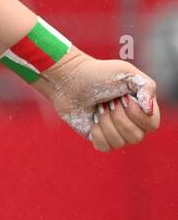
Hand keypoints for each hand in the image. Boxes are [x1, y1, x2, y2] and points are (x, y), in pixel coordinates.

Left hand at [33, 48, 161, 150]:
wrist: (68, 79)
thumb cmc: (98, 73)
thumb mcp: (126, 72)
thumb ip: (147, 87)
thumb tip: (148, 110)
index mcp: (141, 108)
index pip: (151, 125)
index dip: (136, 114)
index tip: (123, 98)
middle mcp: (131, 122)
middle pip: (136, 137)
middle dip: (118, 117)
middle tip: (106, 102)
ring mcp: (114, 131)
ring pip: (120, 143)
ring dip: (106, 123)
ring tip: (98, 108)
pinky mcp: (98, 137)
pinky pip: (105, 147)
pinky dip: (97, 133)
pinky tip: (92, 120)